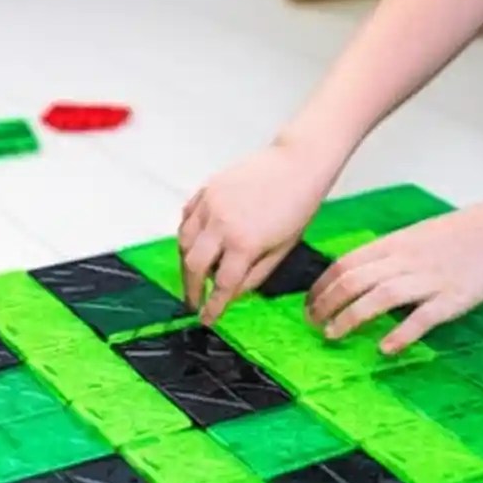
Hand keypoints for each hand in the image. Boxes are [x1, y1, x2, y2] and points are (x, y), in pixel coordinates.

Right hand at [179, 141, 332, 323]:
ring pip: (183, 242)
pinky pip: (186, 218)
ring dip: (185, 263)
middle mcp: (221, 225)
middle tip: (193, 302)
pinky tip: (194, 245)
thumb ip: (255, 275)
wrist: (297, 162)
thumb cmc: (298, 206)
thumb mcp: (282, 249)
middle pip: (193, 266)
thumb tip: (232, 293)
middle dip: (190, 289)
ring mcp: (210, 205)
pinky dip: (186, 235)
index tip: (206, 319)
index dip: (212, 307)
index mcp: (244, 244)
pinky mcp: (206, 189)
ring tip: (193, 275)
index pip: (220, 285)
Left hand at [304, 205, 482, 353]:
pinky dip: (401, 334)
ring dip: (351, 318)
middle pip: (354, 281)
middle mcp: (405, 261)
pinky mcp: (451, 298)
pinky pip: (422, 318)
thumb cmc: (457, 237)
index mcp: (393, 245)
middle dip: (327, 304)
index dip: (321, 286)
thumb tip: (355, 278)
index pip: (345, 264)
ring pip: (379, 297)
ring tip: (333, 335)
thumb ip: (385, 257)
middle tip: (313, 324)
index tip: (308, 305)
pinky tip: (385, 349)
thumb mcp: (413, 238)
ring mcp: (428, 279)